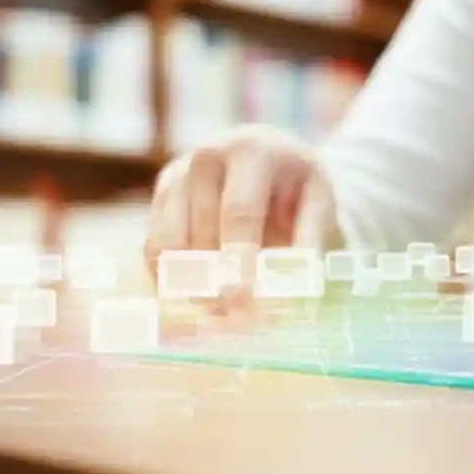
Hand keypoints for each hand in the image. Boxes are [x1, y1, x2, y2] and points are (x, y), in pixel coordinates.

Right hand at [144, 125, 337, 312]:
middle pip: (202, 233)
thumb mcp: (319, 202)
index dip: (240, 261)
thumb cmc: (297, 185)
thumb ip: (310, 239)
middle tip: (236, 321)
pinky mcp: (161, 195)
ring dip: (191, 286)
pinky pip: (154, 248)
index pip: (239, 213)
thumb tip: (300, 285)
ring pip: (169, 244)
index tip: (245, 304)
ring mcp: (177, 175)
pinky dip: (171, 279)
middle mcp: (207, 158)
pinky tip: (196, 297)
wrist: (271, 155)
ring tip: (220, 312)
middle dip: (216, 283)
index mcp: (252, 152)